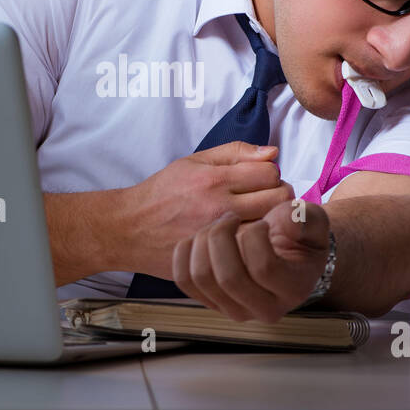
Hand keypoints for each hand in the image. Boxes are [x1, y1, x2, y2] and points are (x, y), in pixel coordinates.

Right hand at [119, 141, 294, 279]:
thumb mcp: (193, 162)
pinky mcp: (216, 257)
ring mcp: (219, 235)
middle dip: (278, 195)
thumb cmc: (162, 193)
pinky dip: (257, 243)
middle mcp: (219, 207)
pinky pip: (254, 249)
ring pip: (272, 226)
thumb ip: (235, 153)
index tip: (260, 179)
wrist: (131, 229)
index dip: (270, 172)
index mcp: (214, 180)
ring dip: (272, 221)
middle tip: (266, 199)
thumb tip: (272, 153)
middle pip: (278, 199)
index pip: (269, 171)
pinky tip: (248, 238)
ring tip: (259, 218)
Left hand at [171, 197, 331, 322]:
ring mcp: (235, 310)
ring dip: (203, 241)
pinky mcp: (211, 302)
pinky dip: (185, 252)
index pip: (264, 267)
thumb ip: (305, 218)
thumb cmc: (298, 234)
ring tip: (217, 225)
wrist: (284, 251)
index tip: (260, 222)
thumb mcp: (311, 220)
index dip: (255, 236)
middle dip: (221, 236)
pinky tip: (200, 236)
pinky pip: (184, 279)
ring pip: (202, 278)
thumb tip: (289, 223)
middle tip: (230, 217)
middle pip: (229, 278)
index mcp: (293, 289)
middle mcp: (265, 309)